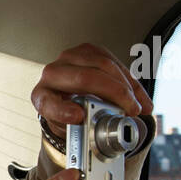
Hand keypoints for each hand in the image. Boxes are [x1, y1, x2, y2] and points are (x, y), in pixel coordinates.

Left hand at [32, 42, 153, 140]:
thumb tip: (100, 129)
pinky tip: (138, 95)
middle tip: (131, 110)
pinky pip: (114, 61)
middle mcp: (52, 74)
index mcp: (41, 96)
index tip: (79, 117)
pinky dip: (130, 80)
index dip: (63, 111)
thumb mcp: (68, 126)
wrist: (68, 95)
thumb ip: (80, 129)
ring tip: (139, 106)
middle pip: (84, 79)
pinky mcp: (88, 50)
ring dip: (127, 87)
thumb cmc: (68, 112)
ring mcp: (69, 58)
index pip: (48, 103)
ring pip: (104, 65)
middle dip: (114, 94)